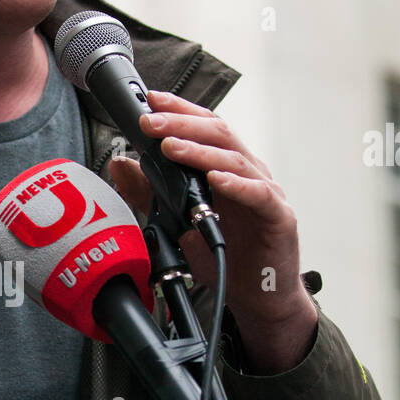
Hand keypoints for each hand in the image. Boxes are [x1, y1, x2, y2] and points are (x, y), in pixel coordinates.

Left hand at [107, 89, 317, 373]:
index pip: (205, 127)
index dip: (179, 110)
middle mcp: (249, 173)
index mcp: (226, 168)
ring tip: (170, 147)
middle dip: (181, 124)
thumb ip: (149, 194)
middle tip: (149, 122)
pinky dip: (236, 185)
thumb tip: (120, 163)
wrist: (259, 299)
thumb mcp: (177, 222)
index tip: (149, 100)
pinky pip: (259, 195)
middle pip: (219, 133)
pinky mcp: (279, 218)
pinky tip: (214, 180)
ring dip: (199, 151)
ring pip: (235, 159)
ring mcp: (267, 193)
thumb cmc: (225, 255)